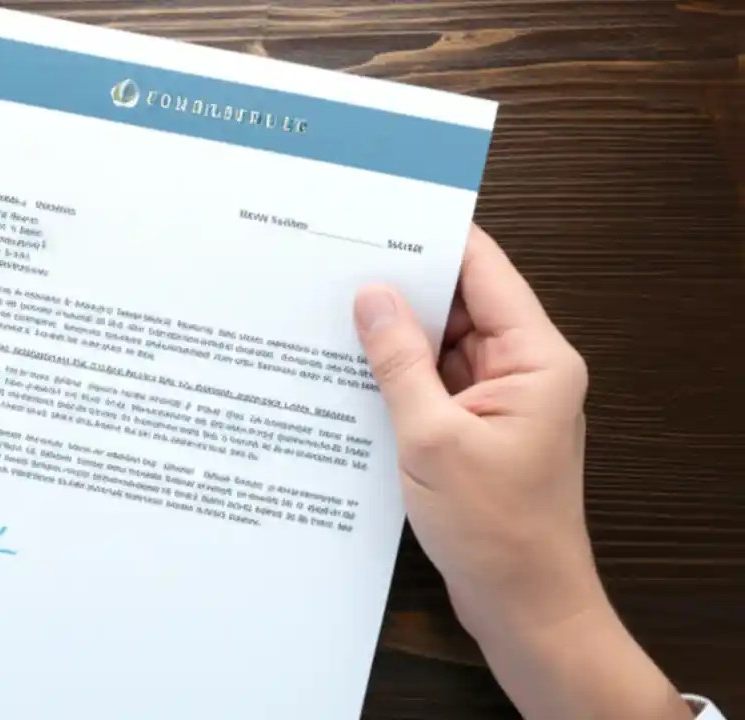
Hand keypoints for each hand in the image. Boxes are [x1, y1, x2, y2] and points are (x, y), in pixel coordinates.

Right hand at [354, 226, 689, 719]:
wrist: (525, 607)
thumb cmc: (496, 531)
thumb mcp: (433, 440)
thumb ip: (400, 363)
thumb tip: (372, 298)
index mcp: (536, 358)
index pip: (485, 271)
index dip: (433, 240)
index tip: (378, 218)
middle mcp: (525, 369)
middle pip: (459, 305)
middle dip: (400, 290)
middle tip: (334, 269)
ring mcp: (500, 401)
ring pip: (441, 346)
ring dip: (394, 339)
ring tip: (331, 319)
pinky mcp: (476, 430)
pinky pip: (434, 385)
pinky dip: (398, 378)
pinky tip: (351, 373)